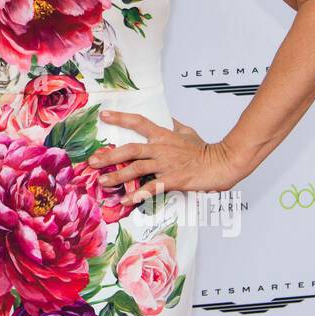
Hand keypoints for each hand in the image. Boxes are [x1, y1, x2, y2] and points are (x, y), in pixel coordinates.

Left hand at [88, 111, 242, 203]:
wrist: (222, 163)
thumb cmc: (205, 150)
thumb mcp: (188, 132)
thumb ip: (174, 126)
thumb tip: (168, 118)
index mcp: (163, 135)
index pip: (138, 122)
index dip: (120, 118)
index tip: (103, 115)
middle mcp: (161, 148)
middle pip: (130, 149)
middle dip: (109, 155)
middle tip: (92, 161)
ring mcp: (166, 164)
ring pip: (136, 169)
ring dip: (118, 176)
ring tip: (103, 181)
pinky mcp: (173, 180)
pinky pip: (152, 187)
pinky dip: (139, 194)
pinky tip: (127, 199)